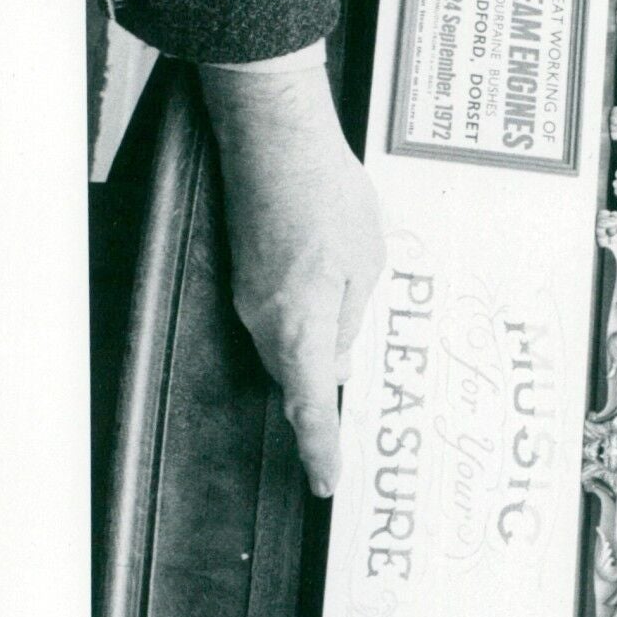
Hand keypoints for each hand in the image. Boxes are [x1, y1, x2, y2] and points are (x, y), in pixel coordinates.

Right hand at [199, 62, 384, 495]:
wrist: (273, 136)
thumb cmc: (326, 193)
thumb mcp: (368, 262)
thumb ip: (353, 316)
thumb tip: (338, 355)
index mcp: (301, 323)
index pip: (309, 403)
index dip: (318, 446)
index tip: (325, 480)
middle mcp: (265, 317)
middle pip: (295, 378)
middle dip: (321, 404)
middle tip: (347, 433)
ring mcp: (251, 293)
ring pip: (287, 345)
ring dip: (316, 357)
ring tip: (353, 363)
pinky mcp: (249, 270)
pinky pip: (279, 315)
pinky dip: (305, 324)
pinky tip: (334, 304)